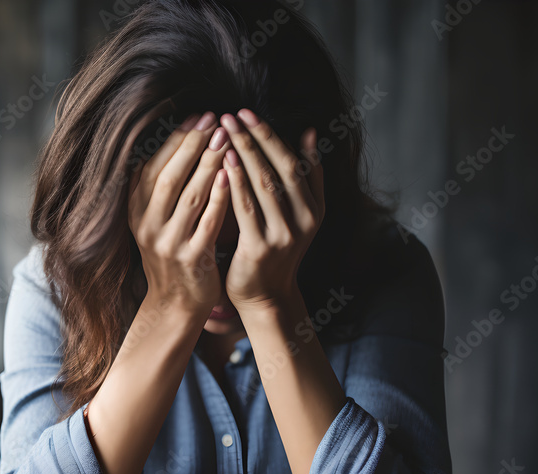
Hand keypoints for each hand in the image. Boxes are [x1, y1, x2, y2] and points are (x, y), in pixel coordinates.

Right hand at [128, 111, 232, 318]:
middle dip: (192, 145)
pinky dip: (218, 197)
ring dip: (208, 163)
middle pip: (168, 177)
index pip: (151, 168)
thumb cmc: (171, 255)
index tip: (196, 117)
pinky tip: (231, 175)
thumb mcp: (153, 221)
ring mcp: (168, 244)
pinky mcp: (191, 259)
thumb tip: (164, 145)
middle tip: (214, 119)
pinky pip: (207, 221)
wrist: (175, 305)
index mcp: (135, 213)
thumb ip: (155, 189)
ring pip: (188, 196)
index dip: (173, 140)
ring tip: (227, 138)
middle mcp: (146, 227)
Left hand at [217, 109, 325, 314]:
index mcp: (315, 206)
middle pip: (280, 168)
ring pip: (264, 184)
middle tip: (232, 113)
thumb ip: (305, 176)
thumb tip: (308, 132)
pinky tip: (222, 163)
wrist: (265, 297)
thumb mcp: (298, 213)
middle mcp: (305, 219)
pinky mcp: (261, 248)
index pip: (294, 160)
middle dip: (255, 137)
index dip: (271, 134)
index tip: (248, 112)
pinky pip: (246, 208)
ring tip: (225, 129)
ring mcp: (285, 234)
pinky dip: (235, 183)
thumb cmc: (274, 249)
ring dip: (244, 153)